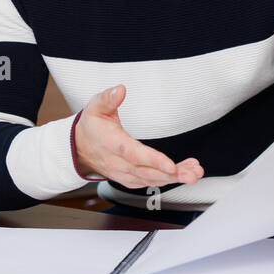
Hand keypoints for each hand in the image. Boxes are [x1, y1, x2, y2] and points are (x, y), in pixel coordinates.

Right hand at [72, 85, 202, 187]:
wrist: (79, 148)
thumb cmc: (92, 126)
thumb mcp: (95, 107)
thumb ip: (108, 98)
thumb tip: (120, 90)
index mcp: (111, 143)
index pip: (133, 154)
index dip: (153, 160)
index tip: (171, 165)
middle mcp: (118, 163)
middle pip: (146, 172)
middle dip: (171, 174)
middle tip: (192, 173)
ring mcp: (123, 173)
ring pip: (150, 179)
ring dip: (174, 179)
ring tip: (194, 173)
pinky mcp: (129, 179)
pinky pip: (149, 183)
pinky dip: (166, 180)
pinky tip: (182, 174)